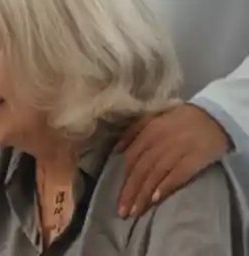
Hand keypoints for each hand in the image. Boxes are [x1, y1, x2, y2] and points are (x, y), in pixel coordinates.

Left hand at [116, 103, 231, 217]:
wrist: (213, 116)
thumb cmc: (179, 119)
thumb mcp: (152, 118)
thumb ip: (134, 132)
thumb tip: (117, 151)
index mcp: (148, 132)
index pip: (131, 159)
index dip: (124, 179)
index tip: (118, 198)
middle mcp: (159, 142)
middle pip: (140, 170)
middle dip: (130, 192)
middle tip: (123, 212)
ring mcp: (176, 151)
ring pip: (155, 175)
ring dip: (144, 195)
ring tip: (136, 211)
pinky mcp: (194, 159)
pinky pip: (177, 174)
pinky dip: (165, 186)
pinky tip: (156, 199)